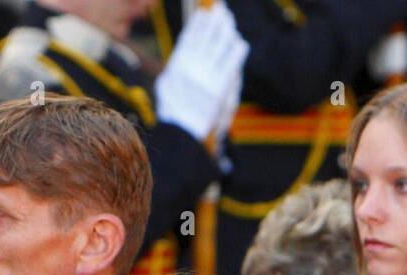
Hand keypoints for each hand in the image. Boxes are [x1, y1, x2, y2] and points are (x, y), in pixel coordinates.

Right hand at [155, 1, 248, 145]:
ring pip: (220, 45)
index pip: (191, 35)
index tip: (204, 13)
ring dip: (227, 31)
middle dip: (216, 21)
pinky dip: (236, 51)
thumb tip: (183, 50)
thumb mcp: (166, 84)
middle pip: (208, 35)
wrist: (183, 130)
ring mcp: (207, 75)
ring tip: (230, 23)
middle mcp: (193, 65)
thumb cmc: (174, 110)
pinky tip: (240, 43)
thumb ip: (175, 65)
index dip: (199, 22)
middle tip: (222, 11)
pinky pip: (231, 63)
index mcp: (179, 62)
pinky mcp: (220, 86)